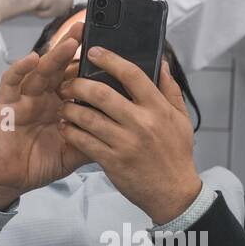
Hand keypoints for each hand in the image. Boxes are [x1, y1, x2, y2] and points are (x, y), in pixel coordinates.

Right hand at [0, 25, 90, 208]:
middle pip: (59, 68)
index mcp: (60, 106)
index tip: (107, 51)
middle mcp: (43, 98)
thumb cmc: (37, 164)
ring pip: (39, 72)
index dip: (88, 65)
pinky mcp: (5, 105)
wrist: (8, 180)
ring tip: (69, 42)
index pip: (76, 80)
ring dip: (53, 56)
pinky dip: (20, 69)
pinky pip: (11, 83)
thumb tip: (122, 132)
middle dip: (71, 49)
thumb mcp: (73, 153)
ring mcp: (24, 99)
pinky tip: (31, 59)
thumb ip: (93, 140)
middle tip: (86, 30)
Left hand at [58, 47, 200, 224]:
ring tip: (63, 105)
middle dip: (78, 84)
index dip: (110, 59)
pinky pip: (83, 141)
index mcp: (158, 108)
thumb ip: (170, 89)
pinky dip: (71, 131)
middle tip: (67, 82)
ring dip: (70, 108)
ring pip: (87, 117)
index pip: (132, 75)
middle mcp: (141, 123)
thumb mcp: (180, 119)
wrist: (174, 193)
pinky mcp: (112, 161)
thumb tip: (161, 63)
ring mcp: (125, 143)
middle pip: (102, 93)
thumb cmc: (175, 154)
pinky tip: (66, 127)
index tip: (93, 51)